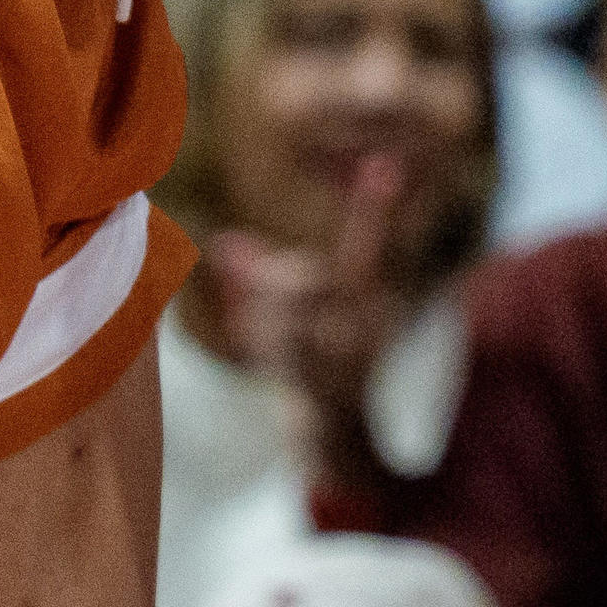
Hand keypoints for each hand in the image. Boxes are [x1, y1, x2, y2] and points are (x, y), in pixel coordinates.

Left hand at [203, 152, 408, 489]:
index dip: (374, 207)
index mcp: (367, 299)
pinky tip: (265, 352)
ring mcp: (351, 356)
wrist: (336, 440)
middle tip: (256, 307)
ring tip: (265, 337)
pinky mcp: (331, 387)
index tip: (384, 165)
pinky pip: (288, 347)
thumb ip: (260, 278)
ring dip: (265, 319)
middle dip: (269, 283)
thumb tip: (222, 243)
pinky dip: (268, 343)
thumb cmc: (312, 370)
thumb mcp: (287, 321)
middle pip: (307, 277)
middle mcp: (367, 323)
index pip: (368, 245)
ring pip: (292, 310)